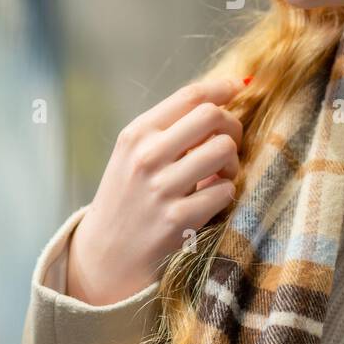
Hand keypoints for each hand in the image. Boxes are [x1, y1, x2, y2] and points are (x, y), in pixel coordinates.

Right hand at [68, 77, 244, 305]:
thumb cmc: (127, 197)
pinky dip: (226, 193)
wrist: (105, 255)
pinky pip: (225, 191)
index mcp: (136, 134)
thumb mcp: (133, 154)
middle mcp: (146, 156)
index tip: (238, 87)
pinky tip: (211, 199)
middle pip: (212, 116)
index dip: (221, 87)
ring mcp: (161, 188)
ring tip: (220, 174)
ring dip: (232, 162)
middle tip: (229, 142)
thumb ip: (169, 128)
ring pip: (223, 150)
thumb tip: (220, 97)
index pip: (189, 96)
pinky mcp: (178, 220)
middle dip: (231, 125)